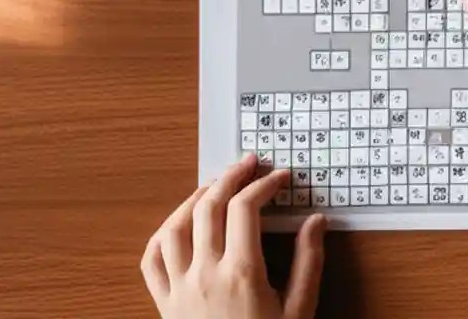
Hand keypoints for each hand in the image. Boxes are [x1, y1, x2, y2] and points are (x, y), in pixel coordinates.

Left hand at [140, 154, 325, 318]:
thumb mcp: (300, 311)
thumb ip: (308, 263)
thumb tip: (316, 223)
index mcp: (241, 273)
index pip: (246, 207)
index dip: (264, 184)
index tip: (279, 177)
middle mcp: (205, 274)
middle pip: (209, 205)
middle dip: (230, 177)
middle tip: (249, 164)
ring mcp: (179, 288)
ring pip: (175, 225)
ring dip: (195, 197)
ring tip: (215, 186)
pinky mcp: (163, 303)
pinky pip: (151, 259)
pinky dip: (162, 233)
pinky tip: (178, 224)